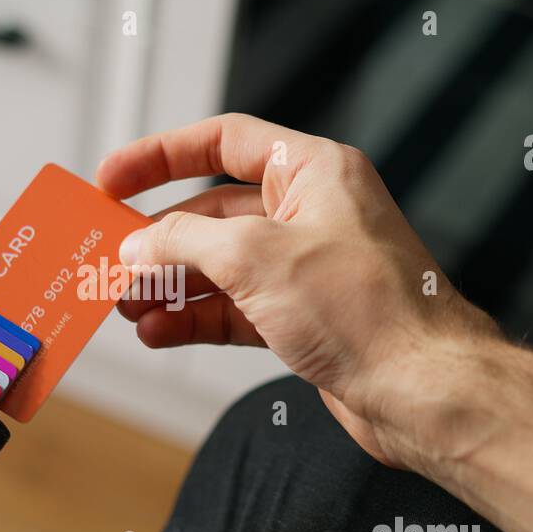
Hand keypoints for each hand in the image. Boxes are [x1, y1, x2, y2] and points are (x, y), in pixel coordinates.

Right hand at [99, 113, 500, 474]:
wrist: (423, 390)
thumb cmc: (368, 310)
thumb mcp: (255, 258)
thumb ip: (184, 242)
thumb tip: (137, 242)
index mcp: (313, 171)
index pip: (223, 141)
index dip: (160, 156)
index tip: (111, 178)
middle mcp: (310, 213)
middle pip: (212, 213)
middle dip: (157, 239)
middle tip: (110, 258)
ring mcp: (306, 269)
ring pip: (218, 267)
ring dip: (168, 285)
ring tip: (125, 303)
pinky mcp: (303, 319)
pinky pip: (232, 309)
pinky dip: (192, 318)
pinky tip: (157, 330)